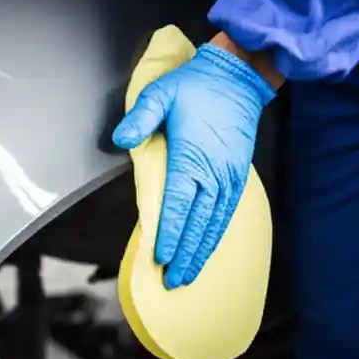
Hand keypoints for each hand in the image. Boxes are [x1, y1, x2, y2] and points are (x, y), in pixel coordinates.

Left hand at [112, 42, 275, 288]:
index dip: (169, 232)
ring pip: (214, 223)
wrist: (237, 77)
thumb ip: (140, 118)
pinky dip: (216, 235)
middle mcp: (213, 172)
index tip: (161, 256)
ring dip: (201, 251)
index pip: (177, 204)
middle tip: (173, 281)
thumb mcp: (160, 92)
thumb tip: (121, 139)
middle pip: (197, 222)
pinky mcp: (237, 176)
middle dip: (184, 254)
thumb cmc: (196, 86)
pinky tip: (207, 248)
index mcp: (191, 156)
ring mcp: (228, 176)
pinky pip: (226, 213)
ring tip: (189, 275)